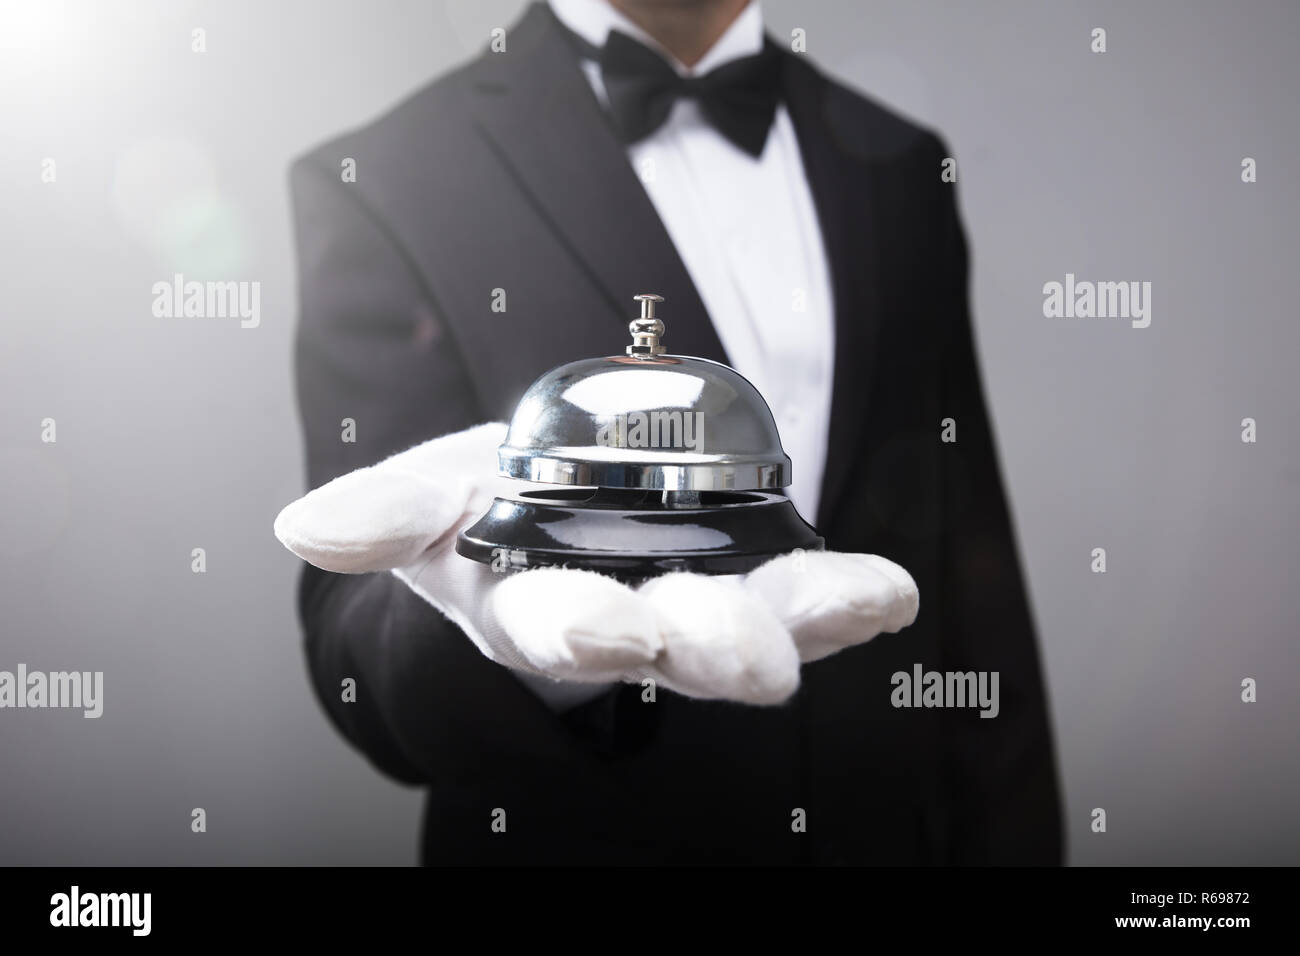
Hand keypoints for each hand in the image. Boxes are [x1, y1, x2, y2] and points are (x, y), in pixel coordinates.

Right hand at [273, 423, 918, 704]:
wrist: (558, 515)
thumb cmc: (491, 513)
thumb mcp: (434, 500)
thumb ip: (386, 510)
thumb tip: (303, 526)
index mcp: (539, 610)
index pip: (554, 630)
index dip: (575, 631)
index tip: (598, 629)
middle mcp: (630, 624)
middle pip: (672, 644)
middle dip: (708, 649)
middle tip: (748, 660)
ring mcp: (703, 608)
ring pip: (756, 627)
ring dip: (803, 624)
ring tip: (860, 605)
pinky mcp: (762, 582)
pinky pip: (809, 596)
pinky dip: (848, 598)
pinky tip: (889, 595)